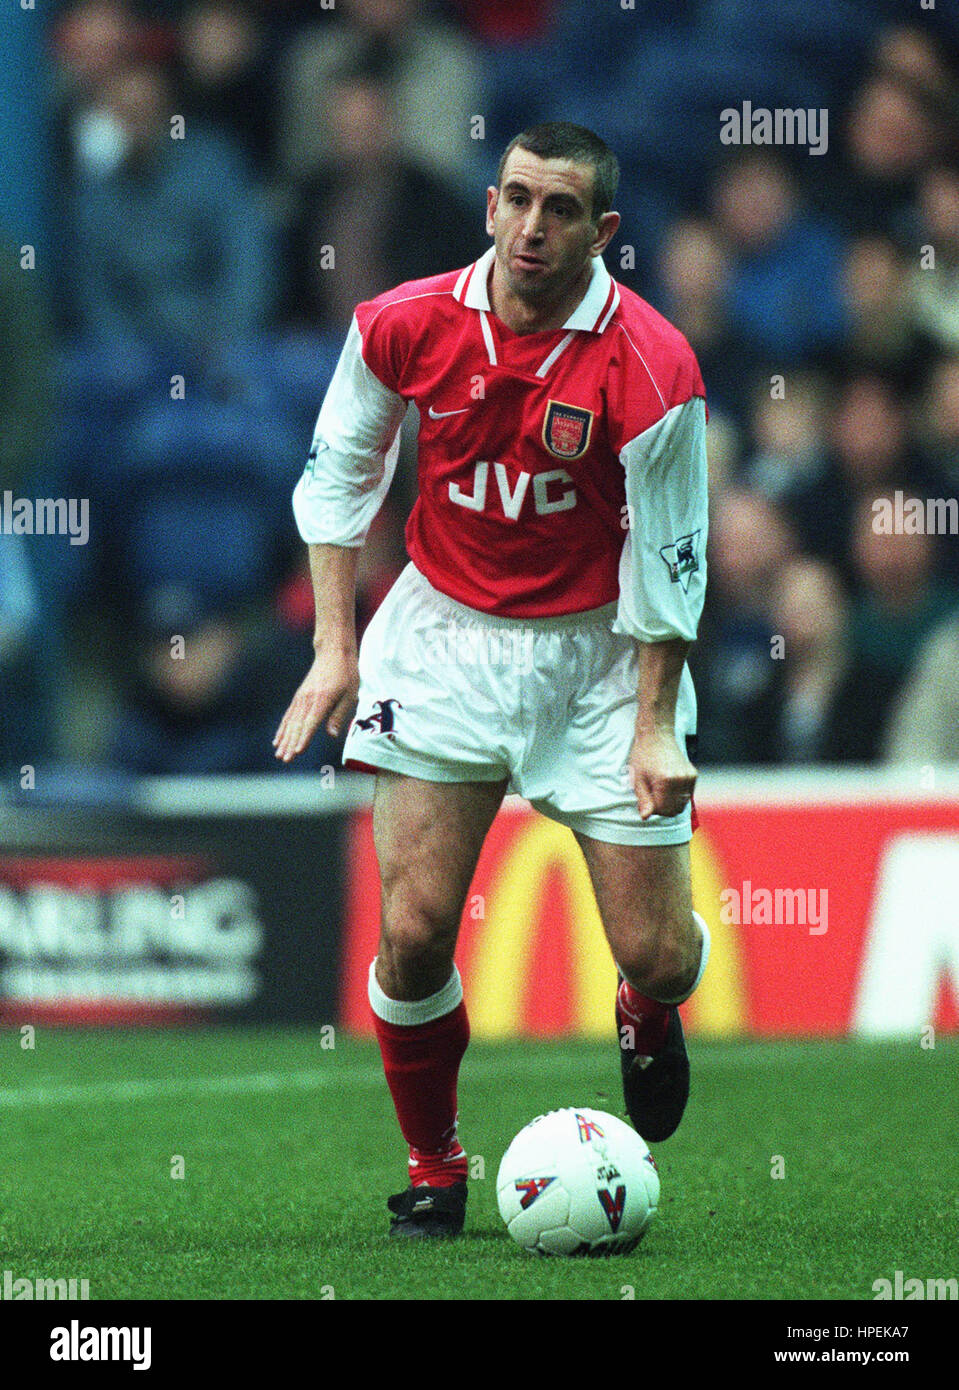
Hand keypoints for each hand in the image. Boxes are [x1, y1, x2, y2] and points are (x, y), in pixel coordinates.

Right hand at [273, 638, 358, 761]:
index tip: (296, 752)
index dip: (303, 739)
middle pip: (297, 725)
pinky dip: (282, 728)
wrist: (333, 652)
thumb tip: (332, 735)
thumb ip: (339, 715)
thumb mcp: (350, 694)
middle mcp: (308, 700)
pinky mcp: (299, 696)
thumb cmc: (346, 674)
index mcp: (322, 700)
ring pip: (290, 722)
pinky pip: (288, 715)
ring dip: (284, 739)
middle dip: (290, 744)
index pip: (310, 723)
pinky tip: (277, 739)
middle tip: (284, 759)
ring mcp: (301, 698)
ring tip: (278, 754)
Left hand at [627, 724, 696, 820]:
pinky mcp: (693, 775)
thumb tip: (645, 817)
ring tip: (660, 790)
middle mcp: (681, 779)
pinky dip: (678, 796)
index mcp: (665, 780)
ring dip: (671, 803)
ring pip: (682, 804)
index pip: (664, 810)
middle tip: (653, 796)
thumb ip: (643, 799)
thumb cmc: (644, 755)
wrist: (657, 736)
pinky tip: (668, 786)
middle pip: (675, 810)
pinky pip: (687, 796)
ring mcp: (689, 777)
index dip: (654, 810)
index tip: (648, 802)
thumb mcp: (638, 778)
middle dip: (663, 808)